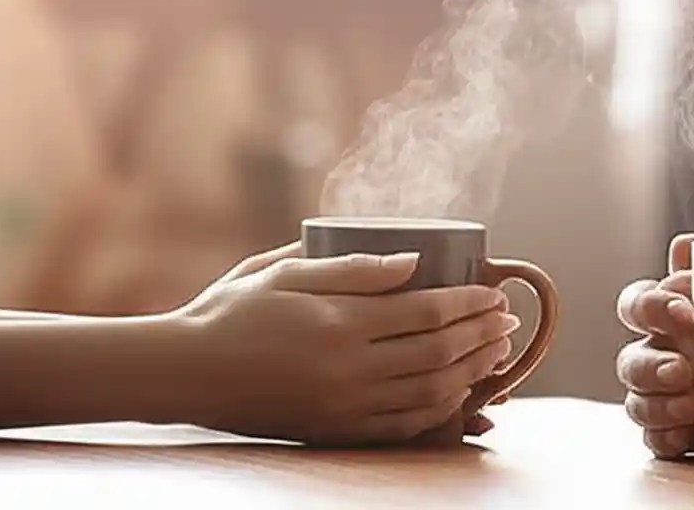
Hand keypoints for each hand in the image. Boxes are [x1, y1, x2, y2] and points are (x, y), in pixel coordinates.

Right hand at [172, 248, 518, 445]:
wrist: (187, 373)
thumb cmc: (233, 311)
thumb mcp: (284, 271)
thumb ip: (353, 267)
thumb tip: (415, 261)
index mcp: (337, 323)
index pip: (424, 311)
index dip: (467, 302)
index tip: (494, 291)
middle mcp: (346, 369)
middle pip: (437, 353)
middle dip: (479, 335)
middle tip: (506, 320)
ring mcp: (343, 406)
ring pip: (428, 393)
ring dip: (470, 372)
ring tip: (495, 354)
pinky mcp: (335, 430)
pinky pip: (403, 427)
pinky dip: (439, 410)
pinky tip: (456, 392)